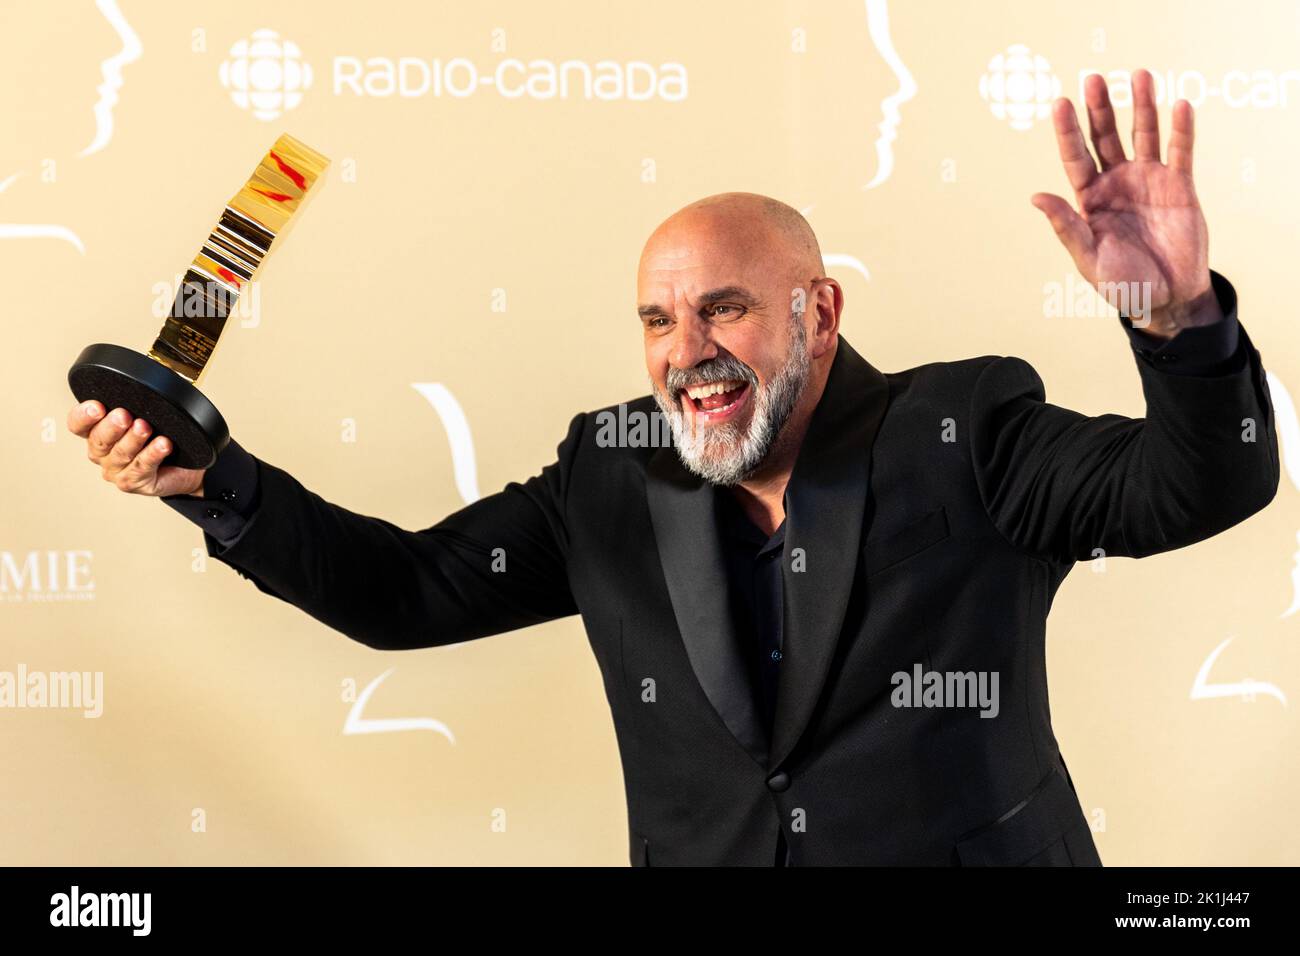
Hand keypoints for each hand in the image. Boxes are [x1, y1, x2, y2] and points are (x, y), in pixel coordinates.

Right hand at [68, 401, 205, 496]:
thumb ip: (136, 403)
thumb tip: (145, 383)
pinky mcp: (134, 482)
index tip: (97, 406)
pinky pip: (142, 468)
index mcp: (96, 432)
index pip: (77, 424)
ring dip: (133, 439)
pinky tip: (162, 445)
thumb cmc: (159, 436)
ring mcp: (116, 470)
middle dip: (111, 426)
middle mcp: (102, 452)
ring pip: (121, 454)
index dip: (83, 416)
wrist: (184, 466)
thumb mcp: (144, 414)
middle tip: (123, 415)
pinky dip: (152, 454)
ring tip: (145, 427)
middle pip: (98, 440)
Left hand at [1031, 69, 1220, 338]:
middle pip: (1105, 137)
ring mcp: (1148, 180)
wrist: (1167, 298)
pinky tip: (1179, 105)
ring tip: (1139, 76)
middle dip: (1099, 108)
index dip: (1067, 131)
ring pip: (1143, 135)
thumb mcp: (1088, 259)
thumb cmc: (1122, 284)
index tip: (1060, 102)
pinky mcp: (1179, 186)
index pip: (1075, 158)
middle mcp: (1116, 183)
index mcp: (1088, 200)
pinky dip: (1181, 130)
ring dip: (1142, 106)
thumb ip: (1067, 227)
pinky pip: (1180, 152)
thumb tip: (1036, 197)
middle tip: (1093, 79)